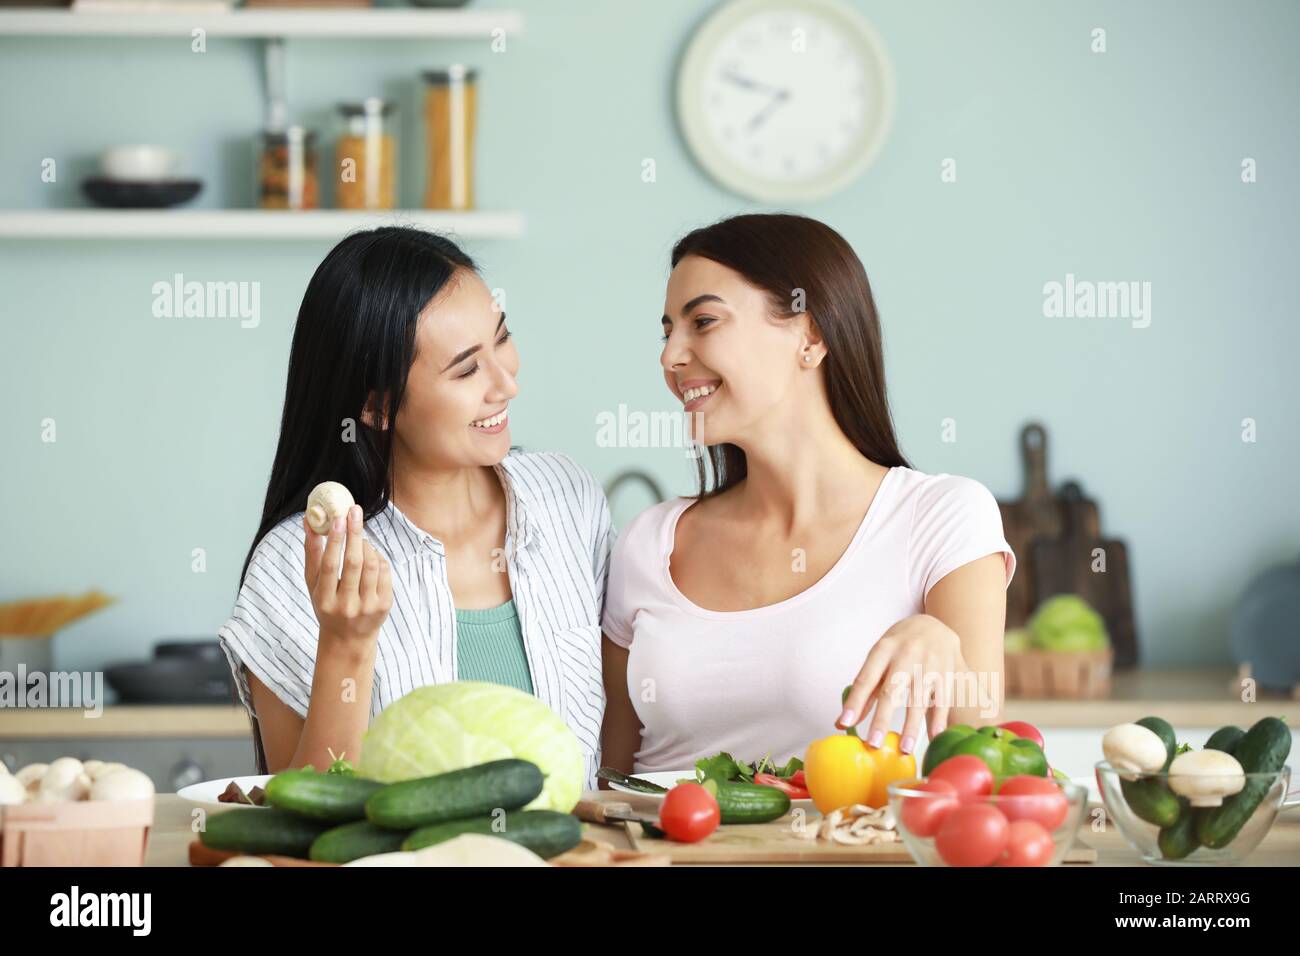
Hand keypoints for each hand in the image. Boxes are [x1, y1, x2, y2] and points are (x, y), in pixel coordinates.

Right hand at [303, 504, 392, 642]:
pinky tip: (370, 554)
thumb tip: (309, 521)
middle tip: (354, 512)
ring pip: (371, 565)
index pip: (329, 565)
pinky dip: (378, 557)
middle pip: (353, 563)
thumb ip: (311, 554)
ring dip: (366, 544)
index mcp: (324, 600)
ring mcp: (368, 606)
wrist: (348, 639)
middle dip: (354, 533)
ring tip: (360, 537)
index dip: (335, 540)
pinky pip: (385, 572)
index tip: (338, 518)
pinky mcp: (385, 605)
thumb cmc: (327, 605)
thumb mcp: (313, 585)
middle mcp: (346, 605)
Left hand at [838, 614, 968, 755]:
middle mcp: (905, 655)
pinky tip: (934, 736)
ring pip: (919, 698)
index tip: (845, 722)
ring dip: (912, 726)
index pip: (866, 678)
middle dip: (882, 718)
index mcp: (882, 650)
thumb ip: (865, 691)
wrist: (935, 626)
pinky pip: (943, 699)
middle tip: (873, 743)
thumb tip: (843, 722)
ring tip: (905, 749)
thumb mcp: (879, 659)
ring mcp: (929, 663)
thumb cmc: (900, 646)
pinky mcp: (948, 672)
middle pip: (891, 690)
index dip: (855, 701)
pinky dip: (939, 718)